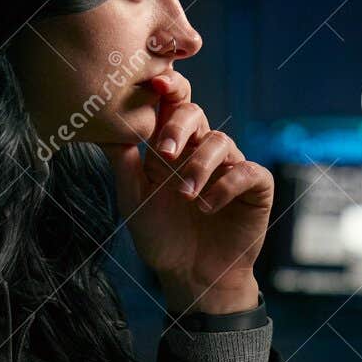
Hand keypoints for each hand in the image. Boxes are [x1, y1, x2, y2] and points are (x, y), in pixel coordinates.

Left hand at [99, 69, 272, 314]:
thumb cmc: (162, 239)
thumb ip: (123, 165)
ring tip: (185, 196)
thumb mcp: (134, 202)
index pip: (171, 105)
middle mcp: (200, 151)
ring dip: (199, 166)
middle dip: (179, 126)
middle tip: (165, 152)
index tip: (156, 84)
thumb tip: (107, 127)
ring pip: (220, 142)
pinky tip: (208, 206)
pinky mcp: (254, 187)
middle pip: (195, 112)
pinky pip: (246, 171)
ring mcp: (229, 167)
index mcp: (171, 147)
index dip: (168, 87)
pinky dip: (226, 186)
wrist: (192, 278)